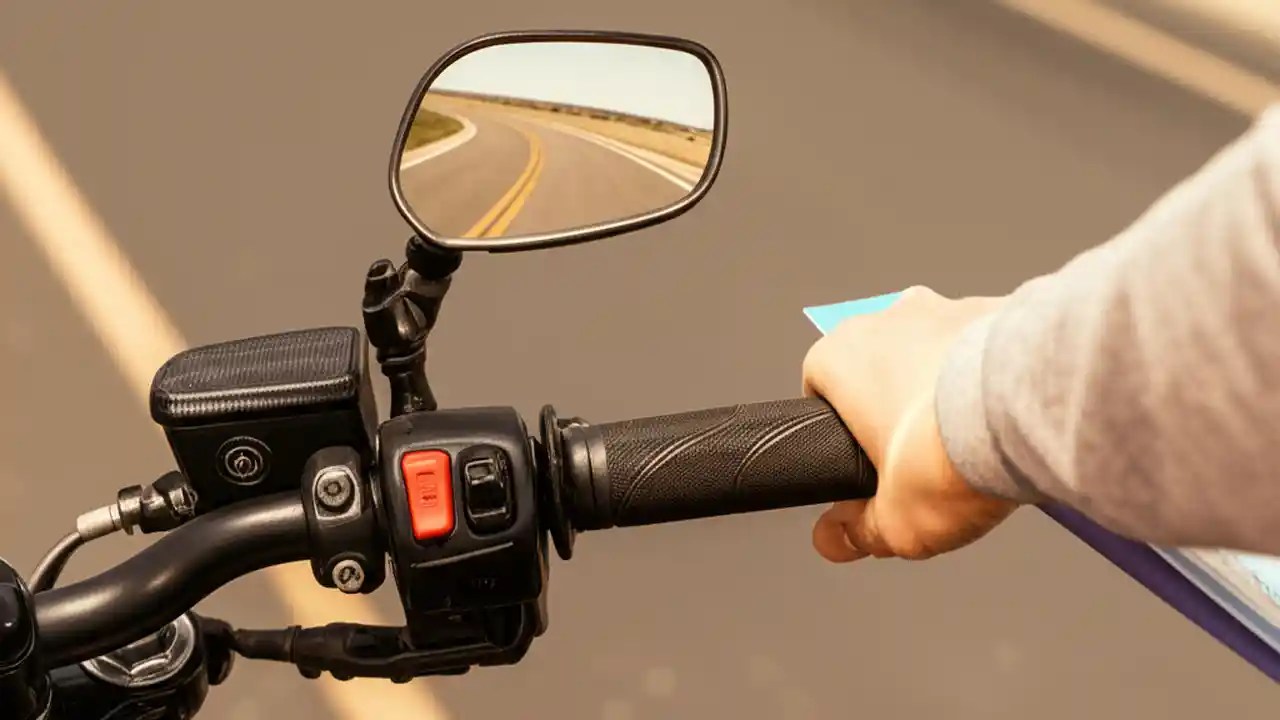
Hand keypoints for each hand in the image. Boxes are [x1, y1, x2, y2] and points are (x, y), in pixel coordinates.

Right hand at [802, 286, 1019, 561]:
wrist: (1031, 410)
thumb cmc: (950, 451)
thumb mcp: (895, 522)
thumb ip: (858, 531)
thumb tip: (836, 540)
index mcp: (840, 356)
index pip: (820, 388)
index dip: (842, 430)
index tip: (865, 461)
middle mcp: (888, 318)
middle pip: (880, 367)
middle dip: (898, 405)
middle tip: (923, 457)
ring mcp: (947, 306)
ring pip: (937, 348)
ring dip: (948, 385)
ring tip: (975, 438)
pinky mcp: (1001, 306)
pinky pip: (987, 343)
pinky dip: (993, 372)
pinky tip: (1010, 414)